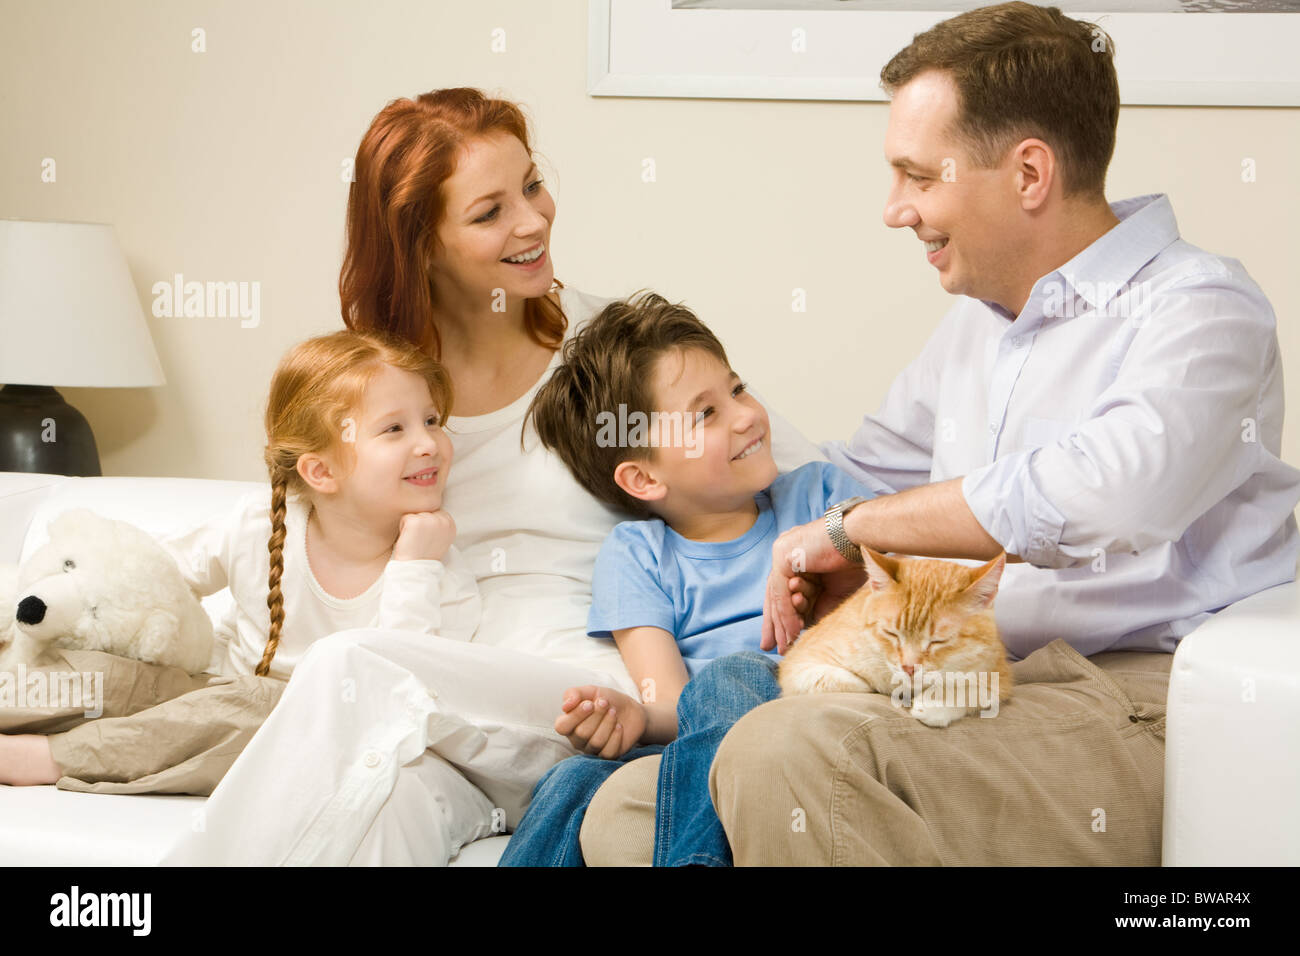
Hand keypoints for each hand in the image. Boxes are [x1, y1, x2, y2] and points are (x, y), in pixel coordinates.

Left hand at [392, 510, 455, 561]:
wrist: (417, 569)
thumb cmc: (426, 555)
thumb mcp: (442, 538)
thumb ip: (441, 525)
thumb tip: (434, 512)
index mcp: (451, 524)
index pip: (436, 513)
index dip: (428, 525)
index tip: (428, 539)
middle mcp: (444, 521)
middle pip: (426, 512)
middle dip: (421, 523)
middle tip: (421, 541)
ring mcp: (430, 520)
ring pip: (416, 514)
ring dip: (412, 525)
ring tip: (416, 540)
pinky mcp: (416, 522)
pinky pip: (406, 518)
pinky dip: (403, 527)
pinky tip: (409, 539)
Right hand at [554, 685, 645, 758]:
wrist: (630, 708)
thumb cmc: (606, 700)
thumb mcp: (590, 691)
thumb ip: (573, 694)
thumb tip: (565, 706)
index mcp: (568, 724)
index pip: (562, 727)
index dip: (576, 715)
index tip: (590, 704)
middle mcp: (577, 739)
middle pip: (582, 733)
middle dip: (597, 715)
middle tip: (606, 703)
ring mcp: (591, 749)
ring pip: (596, 742)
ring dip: (607, 723)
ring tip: (613, 712)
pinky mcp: (607, 755)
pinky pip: (608, 752)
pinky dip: (615, 736)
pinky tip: (619, 726)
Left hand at [761, 518, 866, 654]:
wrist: (861, 539)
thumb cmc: (855, 561)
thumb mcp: (832, 590)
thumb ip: (817, 604)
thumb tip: (806, 627)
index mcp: (796, 559)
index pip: (781, 592)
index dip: (780, 617)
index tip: (781, 640)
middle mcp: (785, 554)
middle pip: (774, 595)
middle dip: (774, 624)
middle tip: (769, 647)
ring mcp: (781, 552)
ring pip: (777, 595)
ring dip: (782, 623)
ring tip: (787, 644)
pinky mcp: (782, 555)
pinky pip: (781, 592)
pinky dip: (787, 613)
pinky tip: (793, 631)